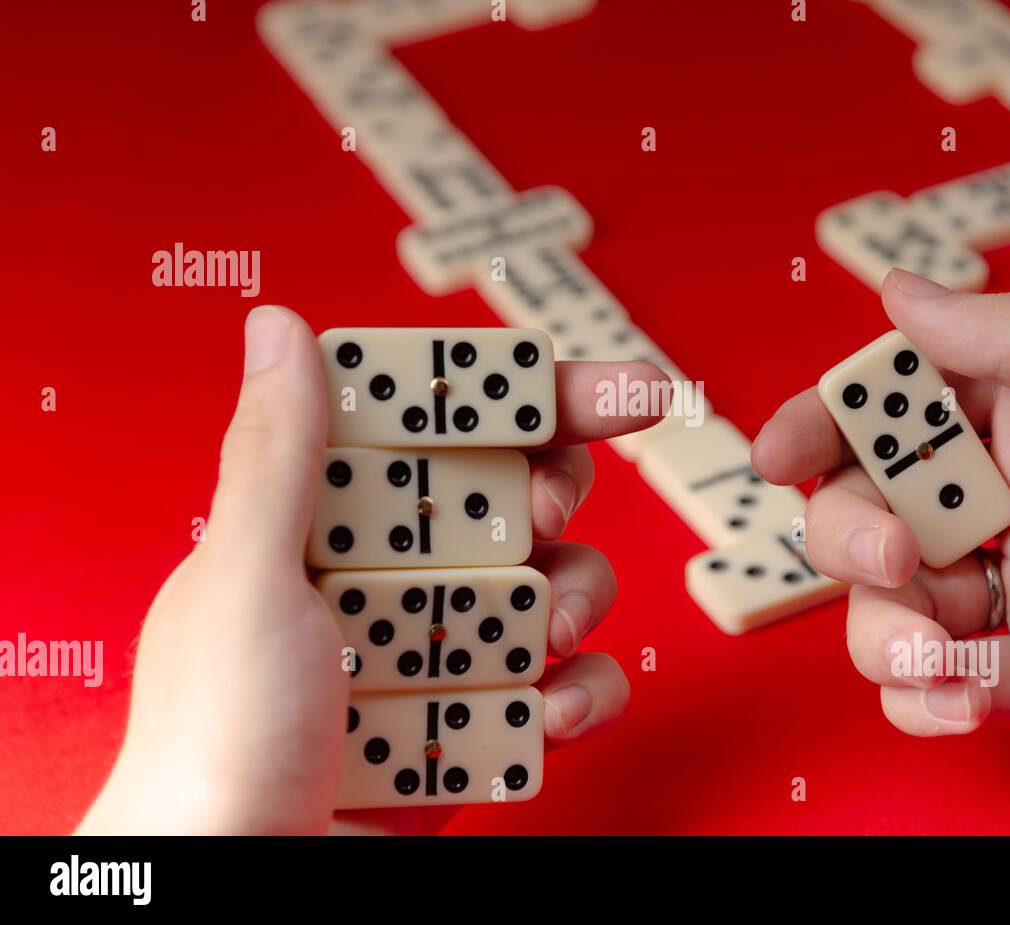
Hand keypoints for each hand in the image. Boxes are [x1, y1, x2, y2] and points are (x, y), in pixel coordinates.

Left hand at [78, 306, 663, 833]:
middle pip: (515, 494)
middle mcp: (395, 575)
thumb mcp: (243, 583)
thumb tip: (282, 329)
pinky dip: (579, 695)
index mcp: (329, 521)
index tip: (610, 391)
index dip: (528, 396)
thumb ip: (279, 456)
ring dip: (575, 601)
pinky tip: (551, 712)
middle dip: (556, 494)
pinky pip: (564, 685)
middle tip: (544, 516)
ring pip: (557, 586)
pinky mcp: (479, 723)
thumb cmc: (211, 746)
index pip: (439, 426)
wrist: (241, 892)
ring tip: (547, 631)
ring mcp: (443, 648)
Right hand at [753, 269, 1009, 761]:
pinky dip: (923, 700)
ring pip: (883, 607)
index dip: (825, 424)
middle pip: (865, 510)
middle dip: (849, 533)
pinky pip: (936, 690)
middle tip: (891, 551)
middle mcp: (1009, 505)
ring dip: (880, 630)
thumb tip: (899, 289)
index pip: (894, 410)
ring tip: (937, 650)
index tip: (778, 450)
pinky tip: (957, 698)